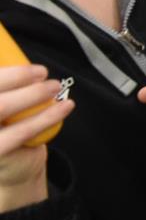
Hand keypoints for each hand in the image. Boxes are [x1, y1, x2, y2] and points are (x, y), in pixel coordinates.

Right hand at [0, 65, 71, 212]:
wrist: (13, 165)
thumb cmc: (7, 125)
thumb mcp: (7, 99)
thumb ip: (8, 86)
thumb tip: (14, 54)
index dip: (5, 72)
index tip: (25, 64)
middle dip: (16, 76)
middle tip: (42, 72)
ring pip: (1, 107)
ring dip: (33, 93)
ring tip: (55, 87)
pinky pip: (22, 130)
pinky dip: (47, 116)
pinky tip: (65, 106)